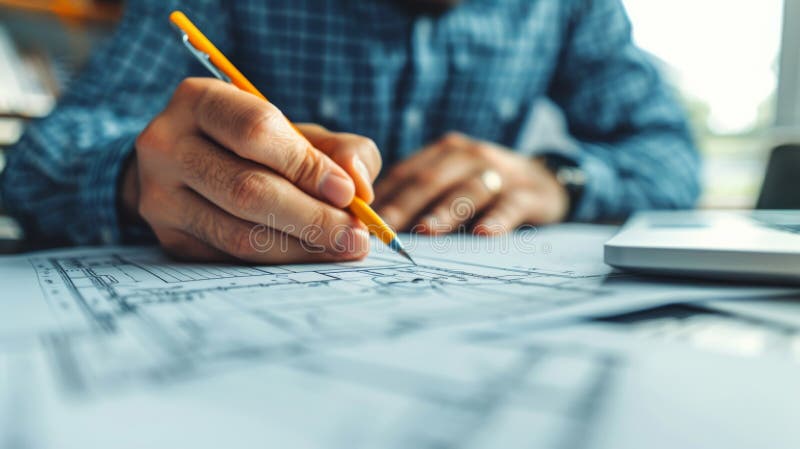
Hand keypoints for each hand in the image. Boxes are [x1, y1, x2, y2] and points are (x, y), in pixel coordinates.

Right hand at [122, 78, 381, 262]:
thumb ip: (341, 149)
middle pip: (248, 189)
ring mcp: (160, 197)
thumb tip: (359, 186)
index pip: (256, 131)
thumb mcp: (297, 133)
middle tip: (357, 236)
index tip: (347, 192)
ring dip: (302, 247)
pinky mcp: (170, 239)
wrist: (191, 168)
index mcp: (199, 101)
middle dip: (313, 217)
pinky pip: (233, 259)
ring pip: (240, 233)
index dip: (307, 165)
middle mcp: (167, 145)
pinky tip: (312, 257)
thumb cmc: (257, 147)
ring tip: (344, 249)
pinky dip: (281, 261)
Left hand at [374, 132, 568, 235]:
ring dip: (445, 212)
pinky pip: (511, 204)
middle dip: (404, 206)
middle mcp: (470, 156)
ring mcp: (501, 172)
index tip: (360, 221)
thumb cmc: (484, 190)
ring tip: (425, 232)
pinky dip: (497, 219)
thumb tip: (371, 231)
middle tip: (383, 230)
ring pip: (468, 190)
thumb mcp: (452, 184)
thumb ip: (419, 199)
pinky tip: (482, 235)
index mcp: (444, 152)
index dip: (382, 196)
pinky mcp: (530, 192)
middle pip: (431, 180)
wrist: (547, 181)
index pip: (406, 173)